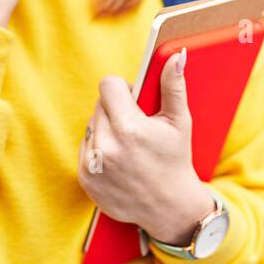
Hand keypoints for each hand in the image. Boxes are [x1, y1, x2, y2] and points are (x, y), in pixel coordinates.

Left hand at [77, 49, 216, 245]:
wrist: (168, 208)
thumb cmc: (176, 159)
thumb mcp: (180, 122)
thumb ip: (173, 85)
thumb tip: (176, 55)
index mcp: (129, 128)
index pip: (108, 85)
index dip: (123, 89)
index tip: (134, 100)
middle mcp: (107, 146)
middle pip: (99, 104)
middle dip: (116, 109)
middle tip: (136, 125)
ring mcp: (93, 163)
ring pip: (91, 124)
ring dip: (106, 128)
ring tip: (128, 144)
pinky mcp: (84, 177)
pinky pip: (85, 145)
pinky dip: (98, 148)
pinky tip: (118, 159)